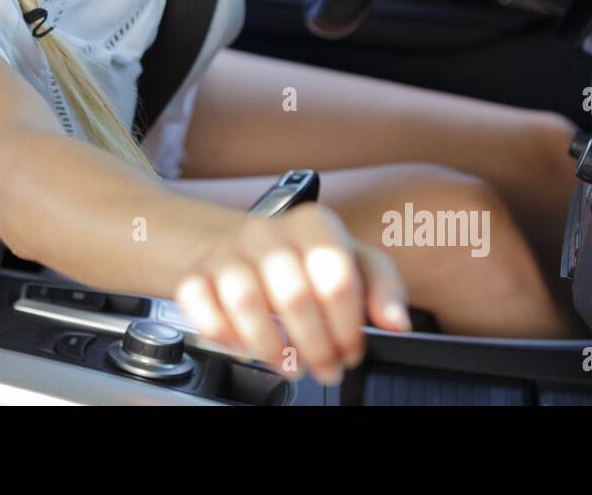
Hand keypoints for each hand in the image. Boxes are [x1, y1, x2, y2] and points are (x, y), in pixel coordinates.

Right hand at [173, 203, 410, 385]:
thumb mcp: (353, 261)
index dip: (348, 326)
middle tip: (324, 367)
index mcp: (313, 224)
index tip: (352, 350)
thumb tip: (396, 322)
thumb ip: (382, 287)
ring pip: (246, 303)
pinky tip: (245, 346)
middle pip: (294, 296)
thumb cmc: (304, 259)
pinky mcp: (195, 274)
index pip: (337, 276)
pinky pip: (202, 308)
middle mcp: (266, 232)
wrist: (240, 246)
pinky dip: (223, 335)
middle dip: (315, 346)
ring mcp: (226, 252)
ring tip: (289, 365)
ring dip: (271, 348)